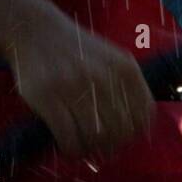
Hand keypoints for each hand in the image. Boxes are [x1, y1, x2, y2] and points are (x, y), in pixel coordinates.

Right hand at [2, 16, 155, 159]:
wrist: (36, 31)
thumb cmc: (78, 49)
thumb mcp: (112, 58)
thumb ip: (127, 88)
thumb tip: (137, 129)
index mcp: (125, 68)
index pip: (144, 115)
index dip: (136, 132)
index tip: (124, 137)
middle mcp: (103, 77)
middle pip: (121, 131)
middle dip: (112, 145)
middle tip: (101, 145)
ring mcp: (75, 86)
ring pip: (96, 138)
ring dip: (91, 150)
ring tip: (84, 146)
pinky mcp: (48, 97)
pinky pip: (69, 138)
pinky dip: (72, 150)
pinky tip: (69, 146)